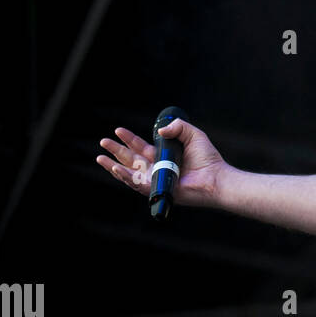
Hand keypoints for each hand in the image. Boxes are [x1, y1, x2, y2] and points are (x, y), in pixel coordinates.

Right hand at [96, 117, 228, 208]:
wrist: (216, 177)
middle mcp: (156, 168)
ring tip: (100, 157)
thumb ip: (178, 127)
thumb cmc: (207, 159)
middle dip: (116, 150)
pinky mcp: (156, 189)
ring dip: (113, 166)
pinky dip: (125, 177)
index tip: (118, 130)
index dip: (129, 139)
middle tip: (103, 141)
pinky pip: (137, 184)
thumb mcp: (193, 135)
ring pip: (129, 173)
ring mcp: (155, 179)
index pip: (141, 147)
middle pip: (130, 159)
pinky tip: (116, 169)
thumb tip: (161, 130)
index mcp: (162, 156)